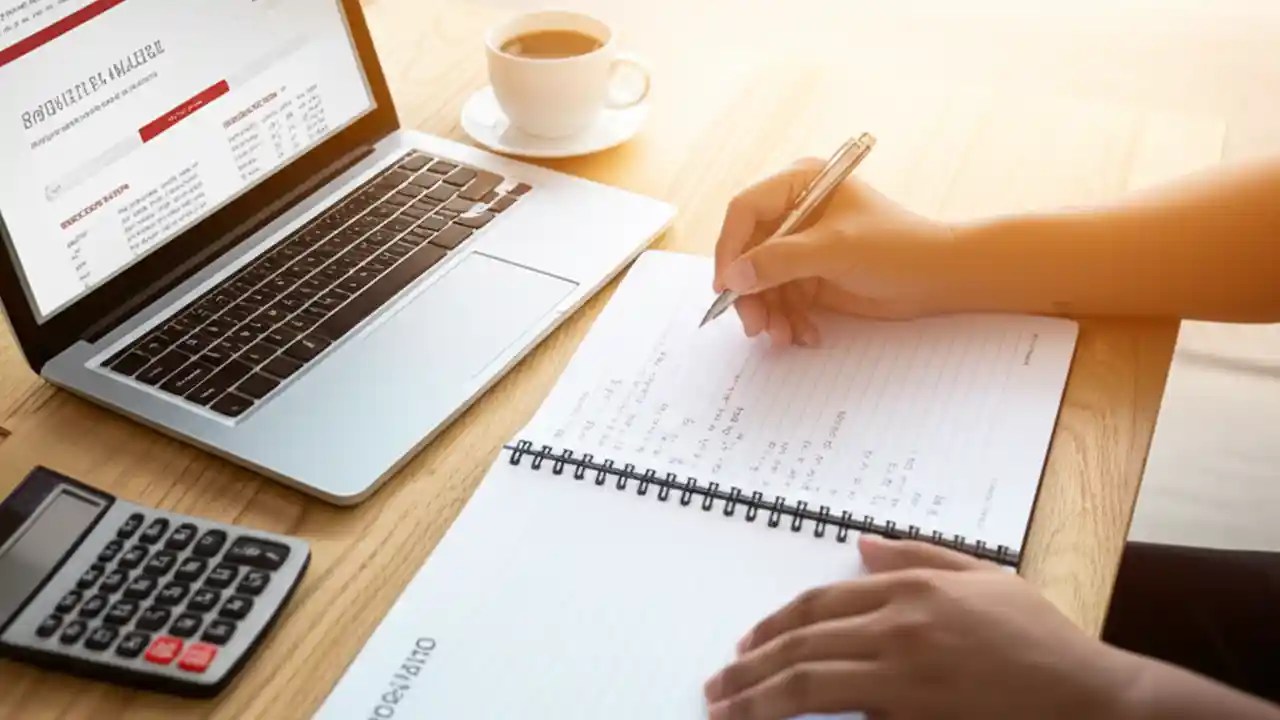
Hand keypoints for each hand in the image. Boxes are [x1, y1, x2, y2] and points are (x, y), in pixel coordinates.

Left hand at [702, 535, 1140, 719]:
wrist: (1090, 701)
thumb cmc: (1042, 642)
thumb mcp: (987, 578)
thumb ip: (922, 555)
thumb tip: (864, 543)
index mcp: (914, 590)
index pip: (820, 603)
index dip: (775, 624)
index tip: (747, 646)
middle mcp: (900, 628)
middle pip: (803, 643)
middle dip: (750, 665)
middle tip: (718, 684)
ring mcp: (905, 679)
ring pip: (810, 684)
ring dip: (758, 698)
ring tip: (725, 709)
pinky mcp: (912, 719)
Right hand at [713, 159, 959, 346]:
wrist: (939, 277)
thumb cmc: (896, 247)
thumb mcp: (834, 250)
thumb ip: (780, 260)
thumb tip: (733, 277)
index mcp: (798, 184)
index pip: (745, 212)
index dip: (730, 249)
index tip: (726, 287)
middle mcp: (795, 212)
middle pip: (749, 252)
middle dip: (751, 292)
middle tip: (754, 325)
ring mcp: (802, 245)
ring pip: (763, 281)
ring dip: (769, 313)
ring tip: (782, 337)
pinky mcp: (811, 274)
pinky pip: (783, 299)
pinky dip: (789, 319)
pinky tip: (805, 334)